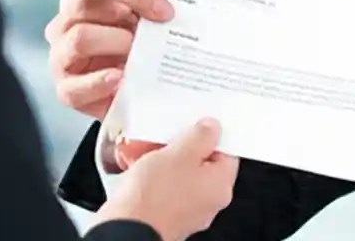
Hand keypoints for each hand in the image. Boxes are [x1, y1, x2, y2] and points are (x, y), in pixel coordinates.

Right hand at [45, 0, 172, 119]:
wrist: (124, 90)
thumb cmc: (131, 47)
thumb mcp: (140, 22)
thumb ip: (149, 9)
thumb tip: (173, 4)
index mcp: (79, 0)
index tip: (165, 10)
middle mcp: (63, 25)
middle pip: (84, 6)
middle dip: (124, 18)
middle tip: (149, 32)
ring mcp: (60, 57)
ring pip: (80, 39)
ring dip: (115, 43)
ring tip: (136, 53)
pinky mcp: (65, 90)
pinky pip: (76, 85)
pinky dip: (101, 81)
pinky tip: (121, 77)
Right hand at [95, 118, 238, 240]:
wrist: (126, 228)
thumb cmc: (154, 198)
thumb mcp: (180, 152)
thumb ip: (201, 136)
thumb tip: (211, 128)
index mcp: (220, 185)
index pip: (227, 152)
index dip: (212, 136)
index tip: (196, 126)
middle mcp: (207, 202)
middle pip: (202, 163)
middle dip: (182, 147)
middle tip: (168, 138)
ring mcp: (186, 211)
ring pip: (180, 175)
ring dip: (164, 159)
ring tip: (147, 149)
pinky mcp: (164, 215)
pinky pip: (164, 188)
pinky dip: (152, 175)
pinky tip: (137, 166)